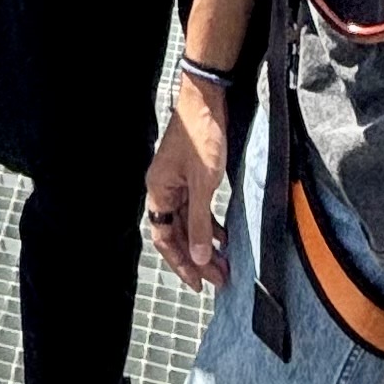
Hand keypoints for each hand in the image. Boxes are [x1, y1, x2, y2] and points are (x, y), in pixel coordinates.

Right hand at [146, 84, 231, 290]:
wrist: (206, 100)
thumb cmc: (202, 136)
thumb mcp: (203, 184)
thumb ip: (200, 223)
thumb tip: (199, 257)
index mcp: (159, 192)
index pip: (166, 239)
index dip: (182, 264)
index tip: (200, 283)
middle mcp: (164, 190)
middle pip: (178, 234)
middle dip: (198, 258)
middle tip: (219, 278)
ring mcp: (177, 183)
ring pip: (189, 224)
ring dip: (205, 244)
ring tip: (224, 264)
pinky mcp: (191, 176)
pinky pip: (198, 209)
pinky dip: (210, 225)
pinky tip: (224, 238)